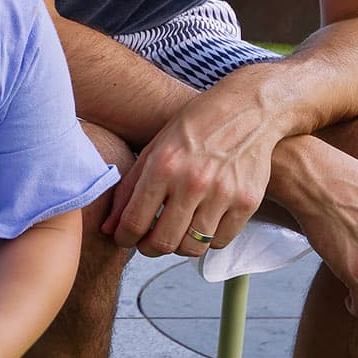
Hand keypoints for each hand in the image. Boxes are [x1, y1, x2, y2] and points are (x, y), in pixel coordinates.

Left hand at [104, 92, 277, 257]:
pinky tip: (203, 221)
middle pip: (163, 243)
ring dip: (179, 245)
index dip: (124, 238)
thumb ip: (129, 190)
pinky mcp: (247, 202)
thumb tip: (108, 229)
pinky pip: (220, 241)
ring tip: (176, 230)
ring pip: (192, 248)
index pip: (134, 223)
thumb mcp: (155, 148)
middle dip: (149, 248)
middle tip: (148, 241)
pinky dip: (207, 239)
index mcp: (164, 166)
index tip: (125, 238)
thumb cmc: (196, 126)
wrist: (249, 108)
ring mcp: (223, 193)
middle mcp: (193, 182)